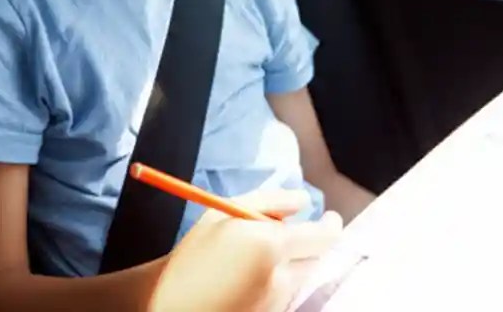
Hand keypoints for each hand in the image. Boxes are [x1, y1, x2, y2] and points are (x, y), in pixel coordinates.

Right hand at [149, 189, 343, 311]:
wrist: (170, 304)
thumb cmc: (195, 255)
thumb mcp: (224, 213)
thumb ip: (269, 200)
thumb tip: (303, 201)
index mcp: (269, 245)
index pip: (324, 236)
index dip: (332, 225)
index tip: (331, 218)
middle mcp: (280, 278)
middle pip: (318, 257)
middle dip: (310, 243)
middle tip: (289, 235)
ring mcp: (278, 302)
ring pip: (302, 276)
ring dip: (292, 263)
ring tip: (255, 259)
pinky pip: (287, 294)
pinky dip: (279, 283)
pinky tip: (249, 280)